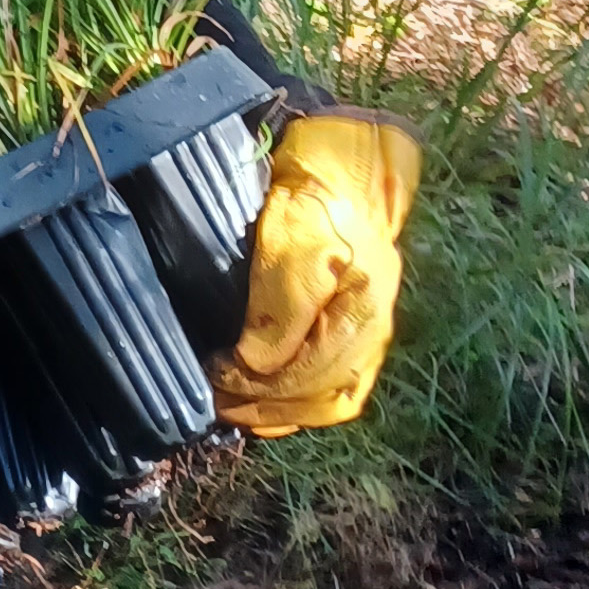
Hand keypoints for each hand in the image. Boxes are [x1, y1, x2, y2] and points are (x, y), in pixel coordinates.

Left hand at [212, 110, 419, 435]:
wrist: (343, 174)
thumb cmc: (313, 205)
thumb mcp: (291, 247)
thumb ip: (279, 311)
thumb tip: (255, 366)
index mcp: (362, 315)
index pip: (307, 375)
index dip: (257, 386)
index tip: (214, 378)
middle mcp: (373, 336)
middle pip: (319, 396)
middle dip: (263, 406)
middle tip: (216, 402)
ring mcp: (370, 340)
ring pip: (329, 402)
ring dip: (281, 414)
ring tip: (235, 412)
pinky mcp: (358, 337)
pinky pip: (335, 392)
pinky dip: (299, 408)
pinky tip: (268, 411)